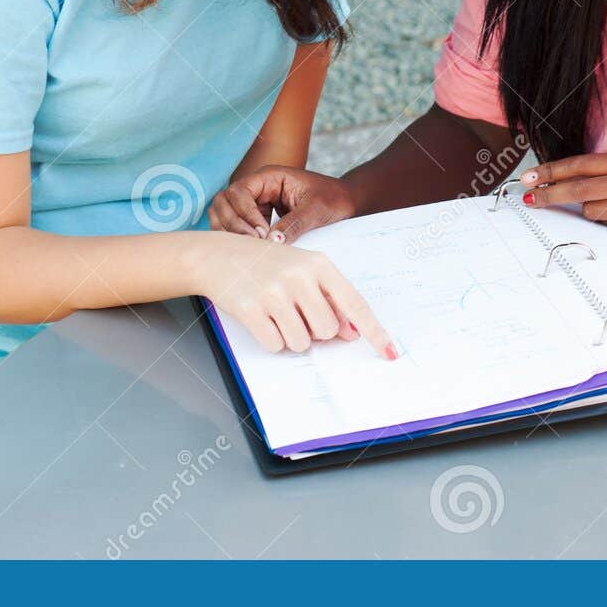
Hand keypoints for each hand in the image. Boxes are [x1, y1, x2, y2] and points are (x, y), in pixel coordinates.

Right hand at [192, 232, 395, 358]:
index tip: (389, 352)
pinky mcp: (251, 309)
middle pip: (327, 330)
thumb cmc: (265, 264)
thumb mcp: (302, 270)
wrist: (217, 255)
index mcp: (318, 264)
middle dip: (313, 330)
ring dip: (290, 336)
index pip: (354, 304)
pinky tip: (260, 317)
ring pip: (301, 342)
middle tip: (294, 312)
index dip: (374, 331)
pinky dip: (270, 339)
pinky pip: (275, 344)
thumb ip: (329, 298)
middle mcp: (299, 276)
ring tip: (275, 312)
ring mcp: (274, 292)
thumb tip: (351, 332)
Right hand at [208, 165, 358, 242]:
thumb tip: (271, 242)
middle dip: (232, 223)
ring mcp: (256, 201)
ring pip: (225, 213)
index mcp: (269, 176)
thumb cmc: (333, 199)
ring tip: (249, 248)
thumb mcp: (316, 210)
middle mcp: (258, 186)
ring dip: (231, 230)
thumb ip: (294, 224)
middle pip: (225, 201)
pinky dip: (238, 237)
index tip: (261, 233)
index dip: (244, 213)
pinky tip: (251, 250)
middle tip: (251, 243)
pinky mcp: (258, 216)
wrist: (345, 202)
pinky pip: (237, 225)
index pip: (239, 191)